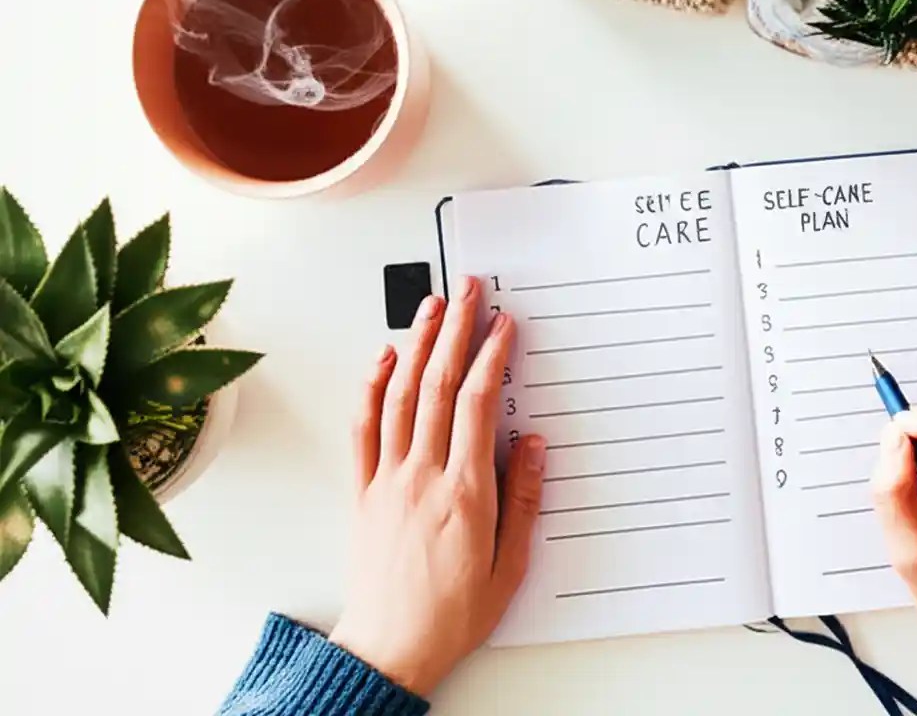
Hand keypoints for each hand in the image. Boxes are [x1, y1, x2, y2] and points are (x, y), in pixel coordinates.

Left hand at [329, 277, 546, 695]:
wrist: (391, 646)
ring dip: (415, 345)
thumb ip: (523, 499)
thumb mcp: (510, 565)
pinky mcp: (363, 492)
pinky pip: (363, 429)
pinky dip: (371, 388)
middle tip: (467, 290)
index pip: (476, 405)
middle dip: (455, 330)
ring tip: (430, 307)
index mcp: (465, 494)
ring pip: (399, 397)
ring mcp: (387, 481)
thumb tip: (532, 443)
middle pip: (437, 386)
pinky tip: (382, 359)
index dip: (490, 356)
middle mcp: (421, 477)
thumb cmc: (454, 613)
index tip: (503, 325)